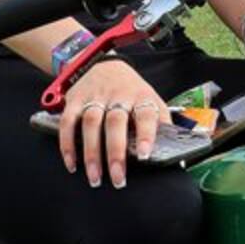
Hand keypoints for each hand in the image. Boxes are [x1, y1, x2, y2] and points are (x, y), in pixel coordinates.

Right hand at [59, 59, 169, 188]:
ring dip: (91, 153)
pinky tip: (71, 164)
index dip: (146, 134)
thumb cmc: (133, 91)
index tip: (143, 156)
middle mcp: (118, 95)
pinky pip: (68, 122)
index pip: (145, 114)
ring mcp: (94, 97)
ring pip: (90, 123)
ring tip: (95, 177)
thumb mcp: (152, 100)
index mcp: (141, 97)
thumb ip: (162, 124)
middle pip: (115, 122)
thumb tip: (177, 155)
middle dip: (115, 152)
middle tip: (118, 178)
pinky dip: (67, 144)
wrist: (104, 64)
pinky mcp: (75, 100)